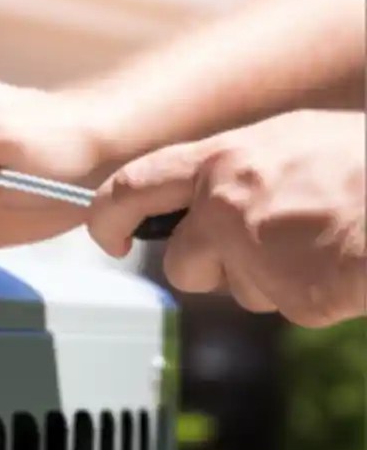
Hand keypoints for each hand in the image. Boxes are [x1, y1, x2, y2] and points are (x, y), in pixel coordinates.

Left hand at [89, 110, 366, 327]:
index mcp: (224, 160)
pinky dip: (307, 293)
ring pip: (235, 289)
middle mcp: (226, 205)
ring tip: (317, 242)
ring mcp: (255, 253)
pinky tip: (337, 263)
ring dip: (265, 279)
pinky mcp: (289, 295)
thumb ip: (238, 172)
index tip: (108, 235)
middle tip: (249, 251)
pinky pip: (283, 305)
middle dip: (204, 267)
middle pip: (180, 262)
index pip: (133, 184)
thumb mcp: (292, 143)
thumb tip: (204, 198)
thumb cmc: (364, 168)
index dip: (107, 215)